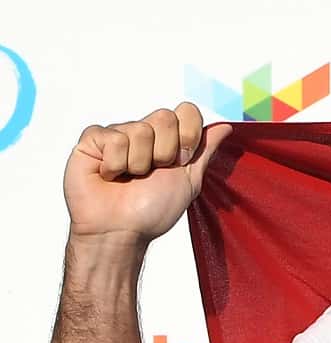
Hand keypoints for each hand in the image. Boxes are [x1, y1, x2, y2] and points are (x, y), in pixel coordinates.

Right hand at [64, 104, 228, 247]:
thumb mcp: (190, 180)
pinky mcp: (92, 140)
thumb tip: (226, 127)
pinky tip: (109, 175)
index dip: (188, 136)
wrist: (121, 230)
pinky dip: (115, 164)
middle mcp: (144, 133)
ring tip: (128, 178)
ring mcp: (117, 134)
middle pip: (164, 116)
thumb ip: (205, 151)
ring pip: (139, 129)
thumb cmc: (151, 211)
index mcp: (168, 139)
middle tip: (151, 173)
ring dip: (138, 163)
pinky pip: (113, 138)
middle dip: (164, 152)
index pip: (187, 112)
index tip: (180, 161)